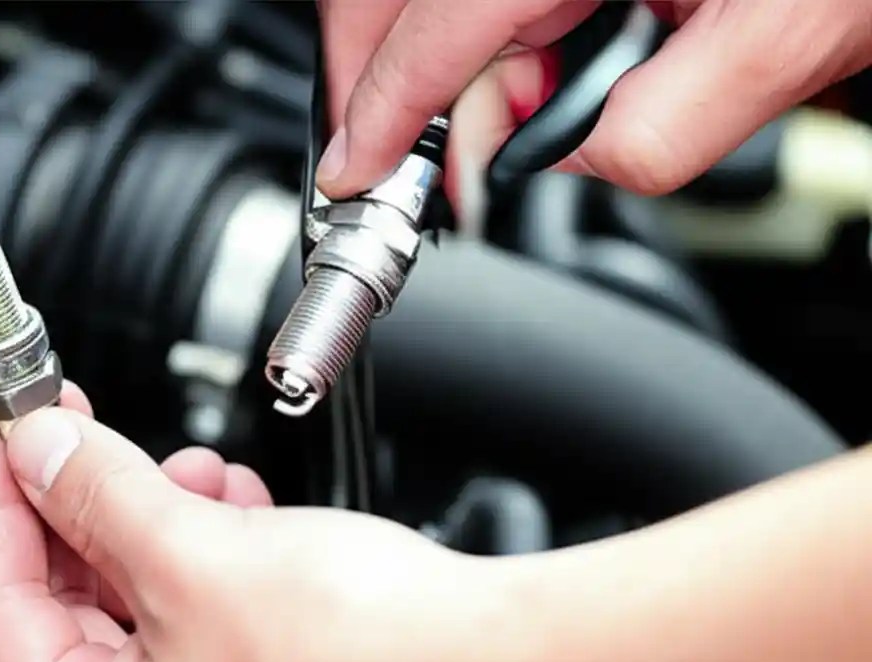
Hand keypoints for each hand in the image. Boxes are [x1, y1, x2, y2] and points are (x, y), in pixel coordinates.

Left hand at [0, 384, 536, 661]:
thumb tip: (39, 449)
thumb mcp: (196, 558)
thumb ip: (97, 495)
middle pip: (61, 592)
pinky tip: (234, 503)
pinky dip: (202, 540)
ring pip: (132, 590)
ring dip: (149, 511)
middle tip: (71, 420)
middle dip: (77, 494)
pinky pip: (193, 600)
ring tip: (188, 467)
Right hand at [317, 0, 871, 201]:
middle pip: (400, 0)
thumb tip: (566, 164)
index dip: (383, 110)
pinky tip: (535, 82)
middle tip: (400, 165)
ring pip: (437, 5)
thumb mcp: (780, 43)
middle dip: (391, 88)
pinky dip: (490, 49)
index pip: (434, 28)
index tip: (352, 171)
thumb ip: (660, 131)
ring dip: (451, 76)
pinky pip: (482, 1)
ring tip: (515, 128)